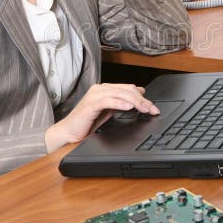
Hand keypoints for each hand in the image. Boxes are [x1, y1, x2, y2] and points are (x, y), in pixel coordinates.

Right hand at [44, 83, 158, 151]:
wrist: (69, 133)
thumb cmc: (87, 123)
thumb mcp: (109, 112)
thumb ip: (121, 103)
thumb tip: (138, 98)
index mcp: (105, 89)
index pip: (129, 88)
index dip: (143, 97)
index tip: (154, 107)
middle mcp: (100, 89)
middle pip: (126, 90)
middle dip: (142, 100)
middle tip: (152, 109)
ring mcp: (94, 96)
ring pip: (119, 93)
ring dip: (135, 101)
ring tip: (144, 108)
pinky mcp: (90, 105)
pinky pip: (107, 101)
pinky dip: (119, 103)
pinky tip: (128, 107)